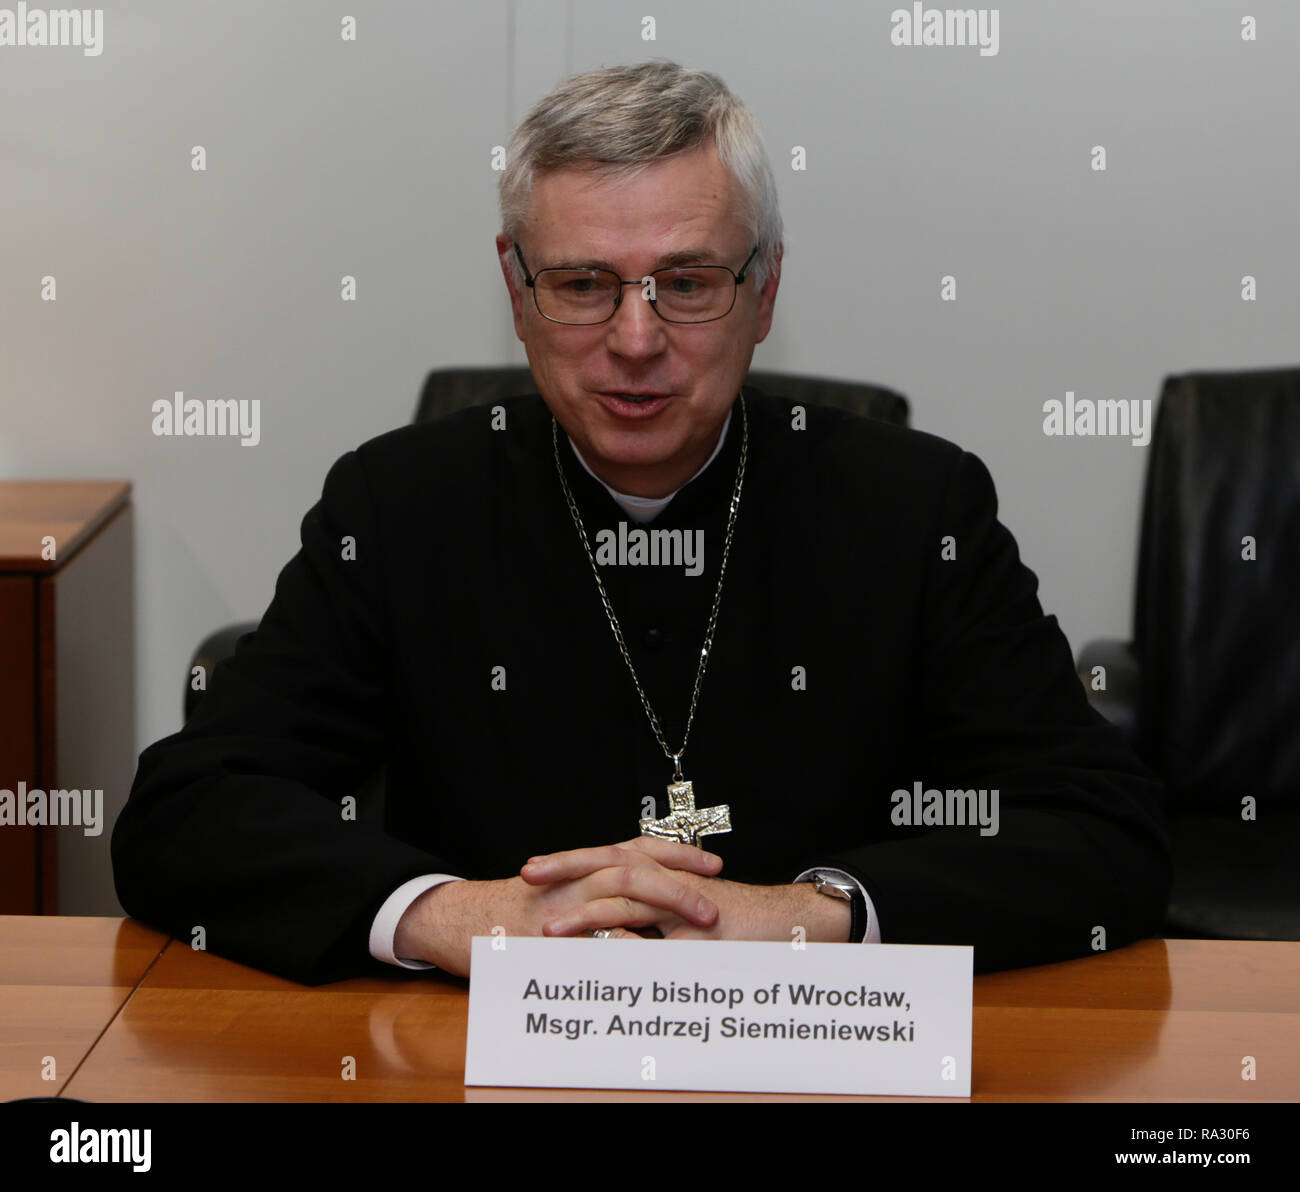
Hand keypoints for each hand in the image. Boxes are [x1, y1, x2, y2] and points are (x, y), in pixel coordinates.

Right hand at [393, 836, 723, 975]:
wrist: (454, 919)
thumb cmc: (512, 910)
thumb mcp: (559, 893)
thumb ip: (597, 896)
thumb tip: (646, 910)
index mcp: (581, 869)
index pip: (636, 850)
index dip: (677, 855)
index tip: (713, 865)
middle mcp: (572, 882)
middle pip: (634, 872)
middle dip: (678, 887)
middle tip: (712, 906)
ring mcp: (558, 909)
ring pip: (617, 901)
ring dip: (660, 915)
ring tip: (694, 931)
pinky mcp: (542, 940)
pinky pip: (587, 945)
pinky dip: (620, 951)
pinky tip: (649, 961)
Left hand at [525, 841, 851, 943]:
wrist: (786, 922)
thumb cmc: (740, 930)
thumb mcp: (684, 933)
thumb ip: (649, 934)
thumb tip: (612, 945)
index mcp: (660, 874)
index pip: (609, 860)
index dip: (574, 863)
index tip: (539, 872)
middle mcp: (664, 875)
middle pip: (606, 859)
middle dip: (564, 865)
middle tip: (526, 871)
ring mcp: (675, 892)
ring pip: (618, 885)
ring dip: (578, 904)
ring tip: (544, 921)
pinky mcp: (687, 914)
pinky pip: (641, 916)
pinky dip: (611, 925)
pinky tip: (590, 938)